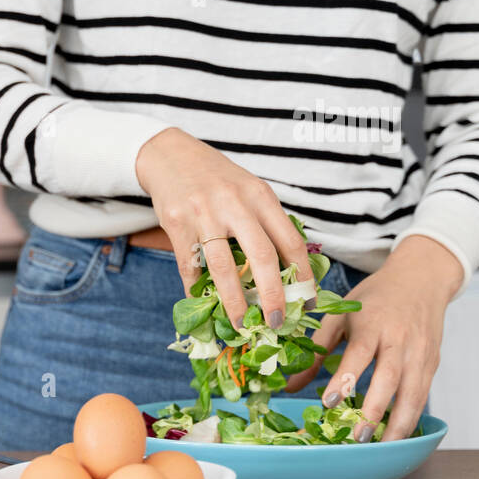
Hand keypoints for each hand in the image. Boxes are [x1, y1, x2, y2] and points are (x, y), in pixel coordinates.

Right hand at [136, 127, 312, 328]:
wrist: (170, 156)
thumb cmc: (216, 179)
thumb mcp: (248, 191)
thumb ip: (265, 224)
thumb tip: (287, 273)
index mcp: (260, 196)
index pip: (291, 241)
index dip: (303, 276)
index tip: (307, 303)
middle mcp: (235, 203)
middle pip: (262, 256)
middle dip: (272, 295)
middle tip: (277, 322)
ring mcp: (204, 214)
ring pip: (223, 266)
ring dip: (234, 301)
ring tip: (241, 323)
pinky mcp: (177, 224)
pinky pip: (189, 266)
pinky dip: (198, 290)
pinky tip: (206, 305)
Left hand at [284, 235, 462, 440]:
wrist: (421, 279)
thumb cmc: (374, 298)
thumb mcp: (341, 315)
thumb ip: (316, 349)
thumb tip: (288, 385)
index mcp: (372, 323)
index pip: (360, 354)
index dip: (346, 378)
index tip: (330, 403)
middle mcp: (400, 339)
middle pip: (390, 378)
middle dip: (375, 410)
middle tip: (358, 437)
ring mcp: (421, 353)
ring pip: (414, 392)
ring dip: (398, 422)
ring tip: (381, 446)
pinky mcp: (433, 363)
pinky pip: (423, 394)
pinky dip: (412, 417)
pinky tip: (397, 435)